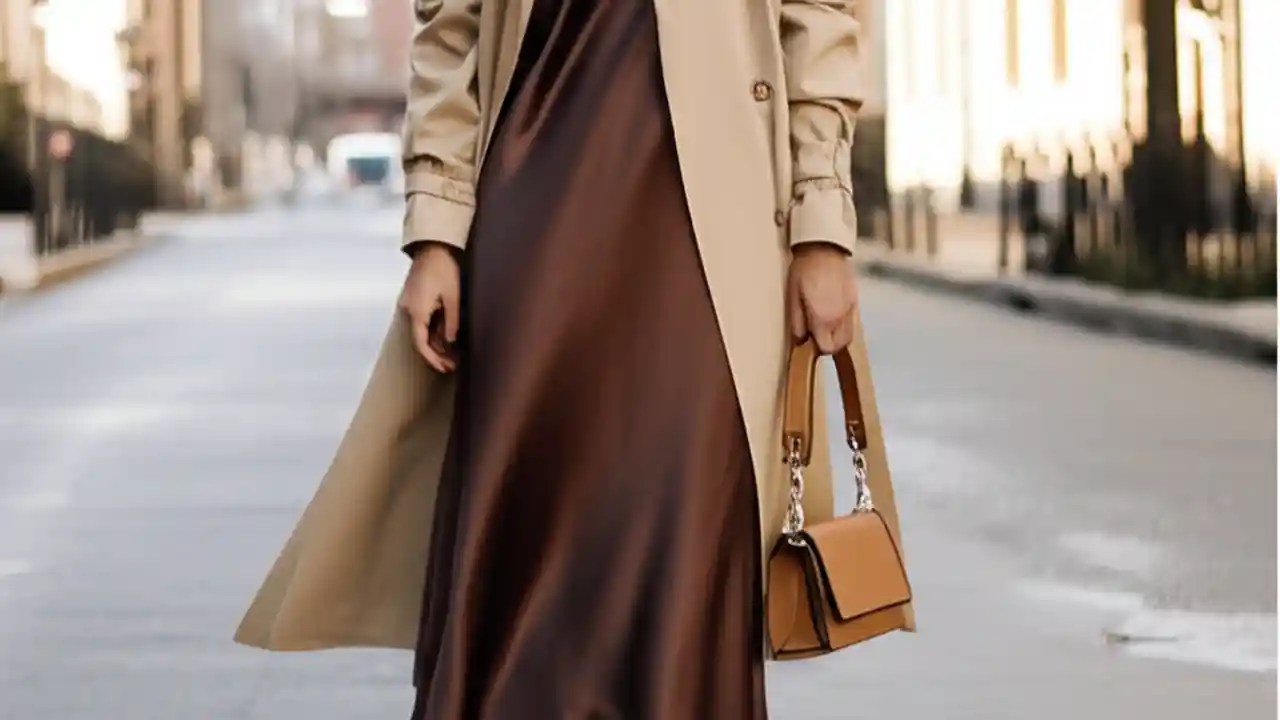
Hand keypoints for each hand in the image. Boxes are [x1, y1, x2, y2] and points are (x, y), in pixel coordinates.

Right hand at [399, 243, 460, 372]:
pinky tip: (446, 338)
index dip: (432, 359)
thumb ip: (451, 322)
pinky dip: (433, 330)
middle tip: (453, 365)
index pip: (420, 344)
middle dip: (436, 354)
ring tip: (453, 355)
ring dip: (435, 343)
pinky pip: (422, 320)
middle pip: (420, 339)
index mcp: (417, 311)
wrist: (433, 245)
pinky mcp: (413, 298)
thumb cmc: (444, 269)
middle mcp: (408, 309)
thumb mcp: (452, 297)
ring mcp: (409, 304)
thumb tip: (450, 342)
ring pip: (422, 330)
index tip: (444, 368)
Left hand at [787, 243, 855, 353]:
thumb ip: (797, 322)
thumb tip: (799, 339)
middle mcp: (840, 317)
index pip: (826, 349)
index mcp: (824, 318)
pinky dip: (843, 325)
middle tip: (814, 334)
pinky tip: (832, 314)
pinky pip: (852, 321)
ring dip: (836, 337)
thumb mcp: (792, 296)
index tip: (807, 340)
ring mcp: (850, 308)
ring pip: (848, 336)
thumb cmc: (805, 270)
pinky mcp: (855, 300)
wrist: (824, 247)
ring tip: (824, 326)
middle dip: (827, 344)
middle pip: (839, 345)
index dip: (815, 348)